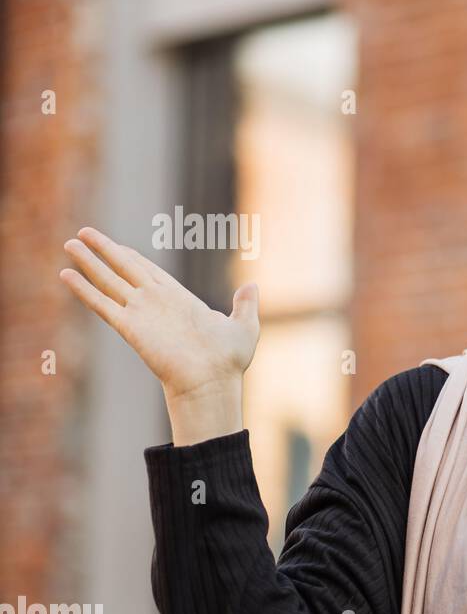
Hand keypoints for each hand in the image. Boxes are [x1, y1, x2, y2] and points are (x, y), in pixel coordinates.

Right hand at [58, 226, 260, 399]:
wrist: (213, 381)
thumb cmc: (229, 360)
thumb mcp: (244, 326)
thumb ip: (245, 304)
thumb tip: (252, 285)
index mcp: (180, 299)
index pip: (150, 271)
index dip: (132, 257)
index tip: (117, 245)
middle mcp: (157, 303)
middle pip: (124, 269)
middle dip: (104, 250)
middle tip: (83, 233)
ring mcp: (141, 313)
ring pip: (109, 280)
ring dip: (88, 262)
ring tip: (69, 243)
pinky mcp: (130, 326)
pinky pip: (102, 303)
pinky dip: (84, 289)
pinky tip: (66, 274)